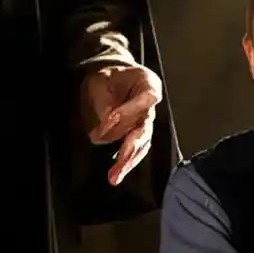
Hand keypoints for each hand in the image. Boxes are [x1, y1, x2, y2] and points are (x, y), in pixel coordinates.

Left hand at [81, 63, 161, 184]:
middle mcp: (151, 106)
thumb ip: (104, 103)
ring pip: (141, 144)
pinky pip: (136, 150)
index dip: (130, 110)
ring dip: (128, 160)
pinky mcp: (138, 135)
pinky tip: (117, 174)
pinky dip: (126, 162)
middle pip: (146, 127)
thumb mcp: (102, 81)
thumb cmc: (108, 77)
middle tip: (121, 156)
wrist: (109, 79)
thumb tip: (104, 129)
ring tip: (115, 175)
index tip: (111, 118)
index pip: (148, 98)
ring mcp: (146, 122)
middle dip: (131, 144)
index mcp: (148, 84)